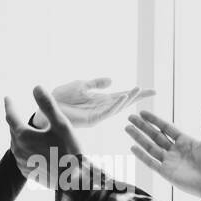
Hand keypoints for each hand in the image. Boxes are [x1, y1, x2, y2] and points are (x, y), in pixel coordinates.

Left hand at [5, 86, 83, 187]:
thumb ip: (48, 105)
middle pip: (14, 131)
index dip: (9, 105)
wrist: (73, 181)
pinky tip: (33, 150)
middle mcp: (18, 150)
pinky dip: (26, 150)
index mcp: (23, 136)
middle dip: (16, 121)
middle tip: (18, 114)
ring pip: (18, 144)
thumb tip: (36, 87)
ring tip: (28, 132)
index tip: (7, 98)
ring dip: (22, 136)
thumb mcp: (61, 124)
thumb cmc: (69, 151)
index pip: (11, 116)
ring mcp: (21, 163)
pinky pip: (22, 157)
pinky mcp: (27, 172)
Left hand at [40, 77, 154, 128]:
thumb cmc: (61, 97)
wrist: (46, 108)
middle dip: (138, 97)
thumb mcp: (81, 85)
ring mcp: (97, 114)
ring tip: (139, 91)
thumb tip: (112, 80)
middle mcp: (101, 108)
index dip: (135, 92)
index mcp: (100, 100)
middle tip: (153, 91)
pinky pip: (106, 112)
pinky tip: (123, 98)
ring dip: (128, 99)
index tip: (150, 89)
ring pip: (117, 107)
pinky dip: (115, 105)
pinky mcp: (91, 119)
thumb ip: (96, 84)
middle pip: (123, 102)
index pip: (121, 95)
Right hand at [125, 105, 200, 198]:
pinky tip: (132, 147)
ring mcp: (169, 161)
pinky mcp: (166, 173)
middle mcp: (174, 150)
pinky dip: (142, 156)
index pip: (165, 127)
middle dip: (142, 126)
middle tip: (130, 117)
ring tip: (127, 128)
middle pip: (154, 135)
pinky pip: (151, 163)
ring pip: (150, 147)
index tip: (142, 112)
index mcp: (184, 141)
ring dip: (138, 138)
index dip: (154, 120)